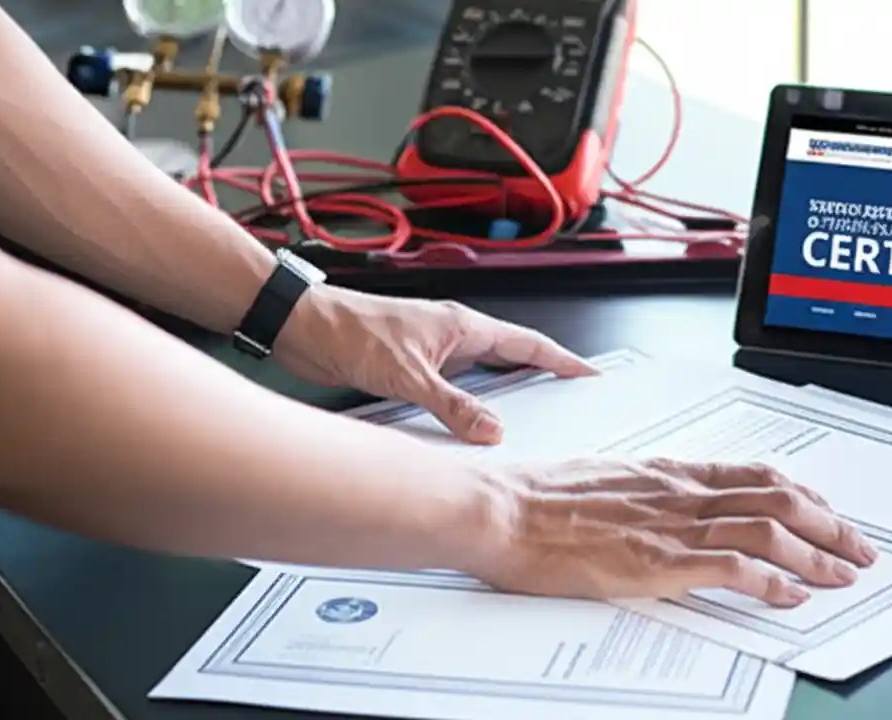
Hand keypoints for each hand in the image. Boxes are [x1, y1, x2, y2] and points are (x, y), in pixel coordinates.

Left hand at [276, 285, 596, 443]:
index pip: (527, 343)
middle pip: (510, 356)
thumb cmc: (351, 331)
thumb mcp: (409, 375)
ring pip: (481, 374)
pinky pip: (453, 387)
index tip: (588, 373)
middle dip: (541, 375)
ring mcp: (433, 350)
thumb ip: (452, 405)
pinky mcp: (411, 365)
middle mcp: (452, 335)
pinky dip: (468, 405)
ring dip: (503, 393)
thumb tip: (491, 430)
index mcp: (463, 326)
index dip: (561, 359)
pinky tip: (467, 424)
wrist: (304, 326)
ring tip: (528, 416)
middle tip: (569, 396)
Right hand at [467, 457, 878, 606]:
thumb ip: (640, 492)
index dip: (798, 492)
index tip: (824, 507)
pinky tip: (792, 595)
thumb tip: (657, 503)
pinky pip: (732, 567)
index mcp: (664, 473)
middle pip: (775, 496)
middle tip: (858, 545)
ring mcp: (670, 525)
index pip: (750, 474)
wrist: (500, 508)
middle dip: (827, 522)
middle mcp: (678, 492)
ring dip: (815, 552)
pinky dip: (771, 581)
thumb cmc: (535, 497)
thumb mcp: (600, 481)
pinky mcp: (657, 560)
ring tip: (844, 573)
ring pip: (766, 528)